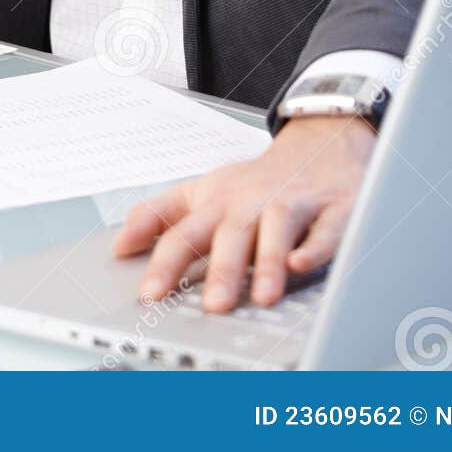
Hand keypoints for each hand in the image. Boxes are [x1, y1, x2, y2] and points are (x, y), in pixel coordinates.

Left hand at [113, 115, 375, 310]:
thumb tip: (119, 245)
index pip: (185, 231)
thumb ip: (158, 216)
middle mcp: (252, 202)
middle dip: (222, 268)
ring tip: (263, 296)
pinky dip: (315, 247)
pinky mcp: (333, 209)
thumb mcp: (202, 192)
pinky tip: (303, 263)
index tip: (150, 293)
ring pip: (278, 228)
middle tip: (214, 305)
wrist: (318, 145)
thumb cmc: (255, 183)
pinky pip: (326, 228)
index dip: (166, 262)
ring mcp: (293, 203)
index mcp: (217, 202)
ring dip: (269, 261)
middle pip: (232, 231)